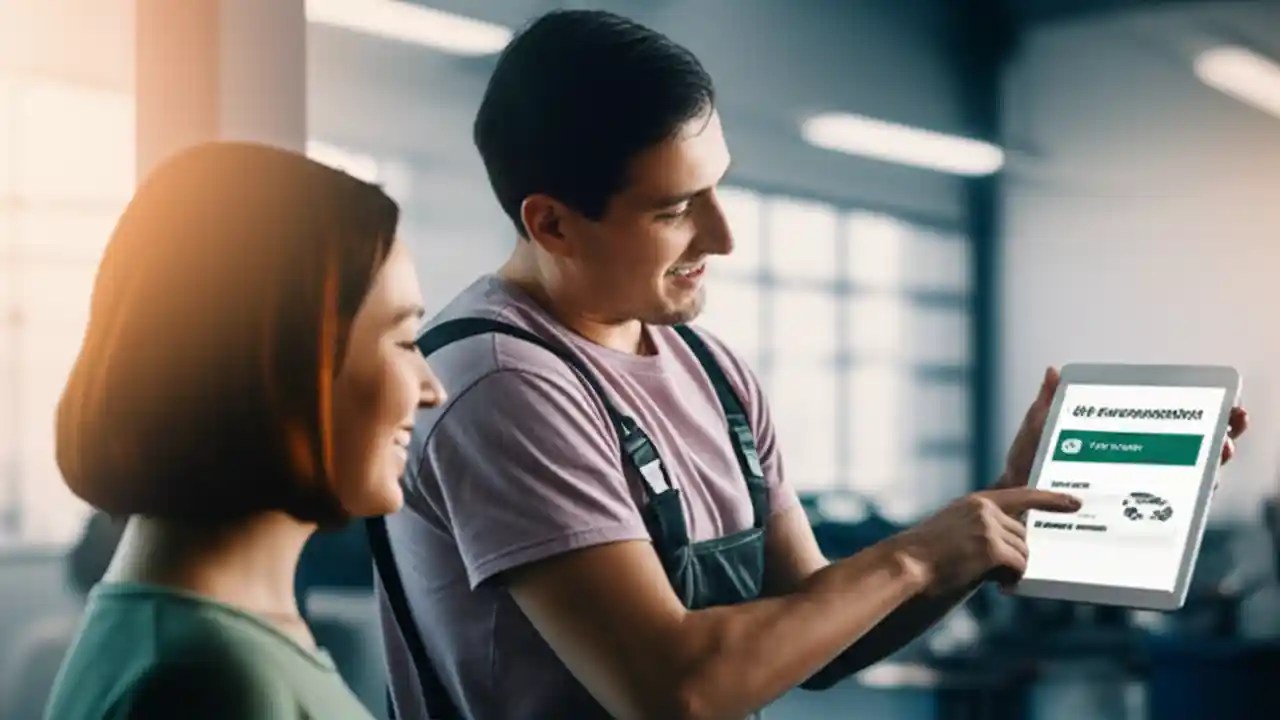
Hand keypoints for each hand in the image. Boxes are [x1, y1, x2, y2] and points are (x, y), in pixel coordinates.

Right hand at [891, 488, 1080, 595]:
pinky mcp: (991, 547)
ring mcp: (988, 526)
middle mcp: (984, 509)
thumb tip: (1012, 544)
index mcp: (975, 502)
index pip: (1022, 494)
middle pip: (1023, 534)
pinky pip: (1019, 566)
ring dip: (1011, 569)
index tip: (1074, 502)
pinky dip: (1011, 580)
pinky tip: (994, 585)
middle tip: (997, 572)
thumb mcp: (955, 531)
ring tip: (987, 578)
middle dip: (1015, 555)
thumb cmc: (926, 557)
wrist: (906, 566)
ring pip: (1024, 551)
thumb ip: (983, 529)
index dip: (1050, 500)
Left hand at [996, 367, 1250, 488]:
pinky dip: (1186, 502)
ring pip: (1189, 477)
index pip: (1170, 419)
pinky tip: (1196, 494)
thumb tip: (1053, 372)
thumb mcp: (1035, 432)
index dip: (1203, 411)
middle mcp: (1137, 459)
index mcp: (1121, 433)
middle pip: (1192, 446)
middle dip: (1221, 434)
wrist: (1017, 506)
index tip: (1225, 404)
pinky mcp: (1131, 515)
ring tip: (1220, 453)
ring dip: (1212, 464)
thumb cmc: (1028, 464)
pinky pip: (1167, 511)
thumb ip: (1045, 406)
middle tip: (1230, 427)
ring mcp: (1137, 487)